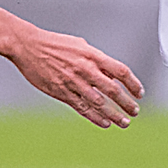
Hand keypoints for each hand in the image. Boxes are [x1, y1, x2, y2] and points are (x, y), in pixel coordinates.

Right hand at [5, 27, 143, 127]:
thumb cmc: (54, 44)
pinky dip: (95, 117)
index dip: (133, 83)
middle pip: (113, 90)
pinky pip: (82, 108)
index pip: (120, 71)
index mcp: (92, 55)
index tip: (139, 93)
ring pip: (99, 103)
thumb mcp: (80, 45)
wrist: (28, 46)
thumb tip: (111, 74)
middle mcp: (85, 69)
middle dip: (127, 103)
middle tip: (135, 111)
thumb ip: (96, 59)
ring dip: (114, 114)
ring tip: (124, 122)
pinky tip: (105, 123)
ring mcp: (73, 82)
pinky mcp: (62, 92)